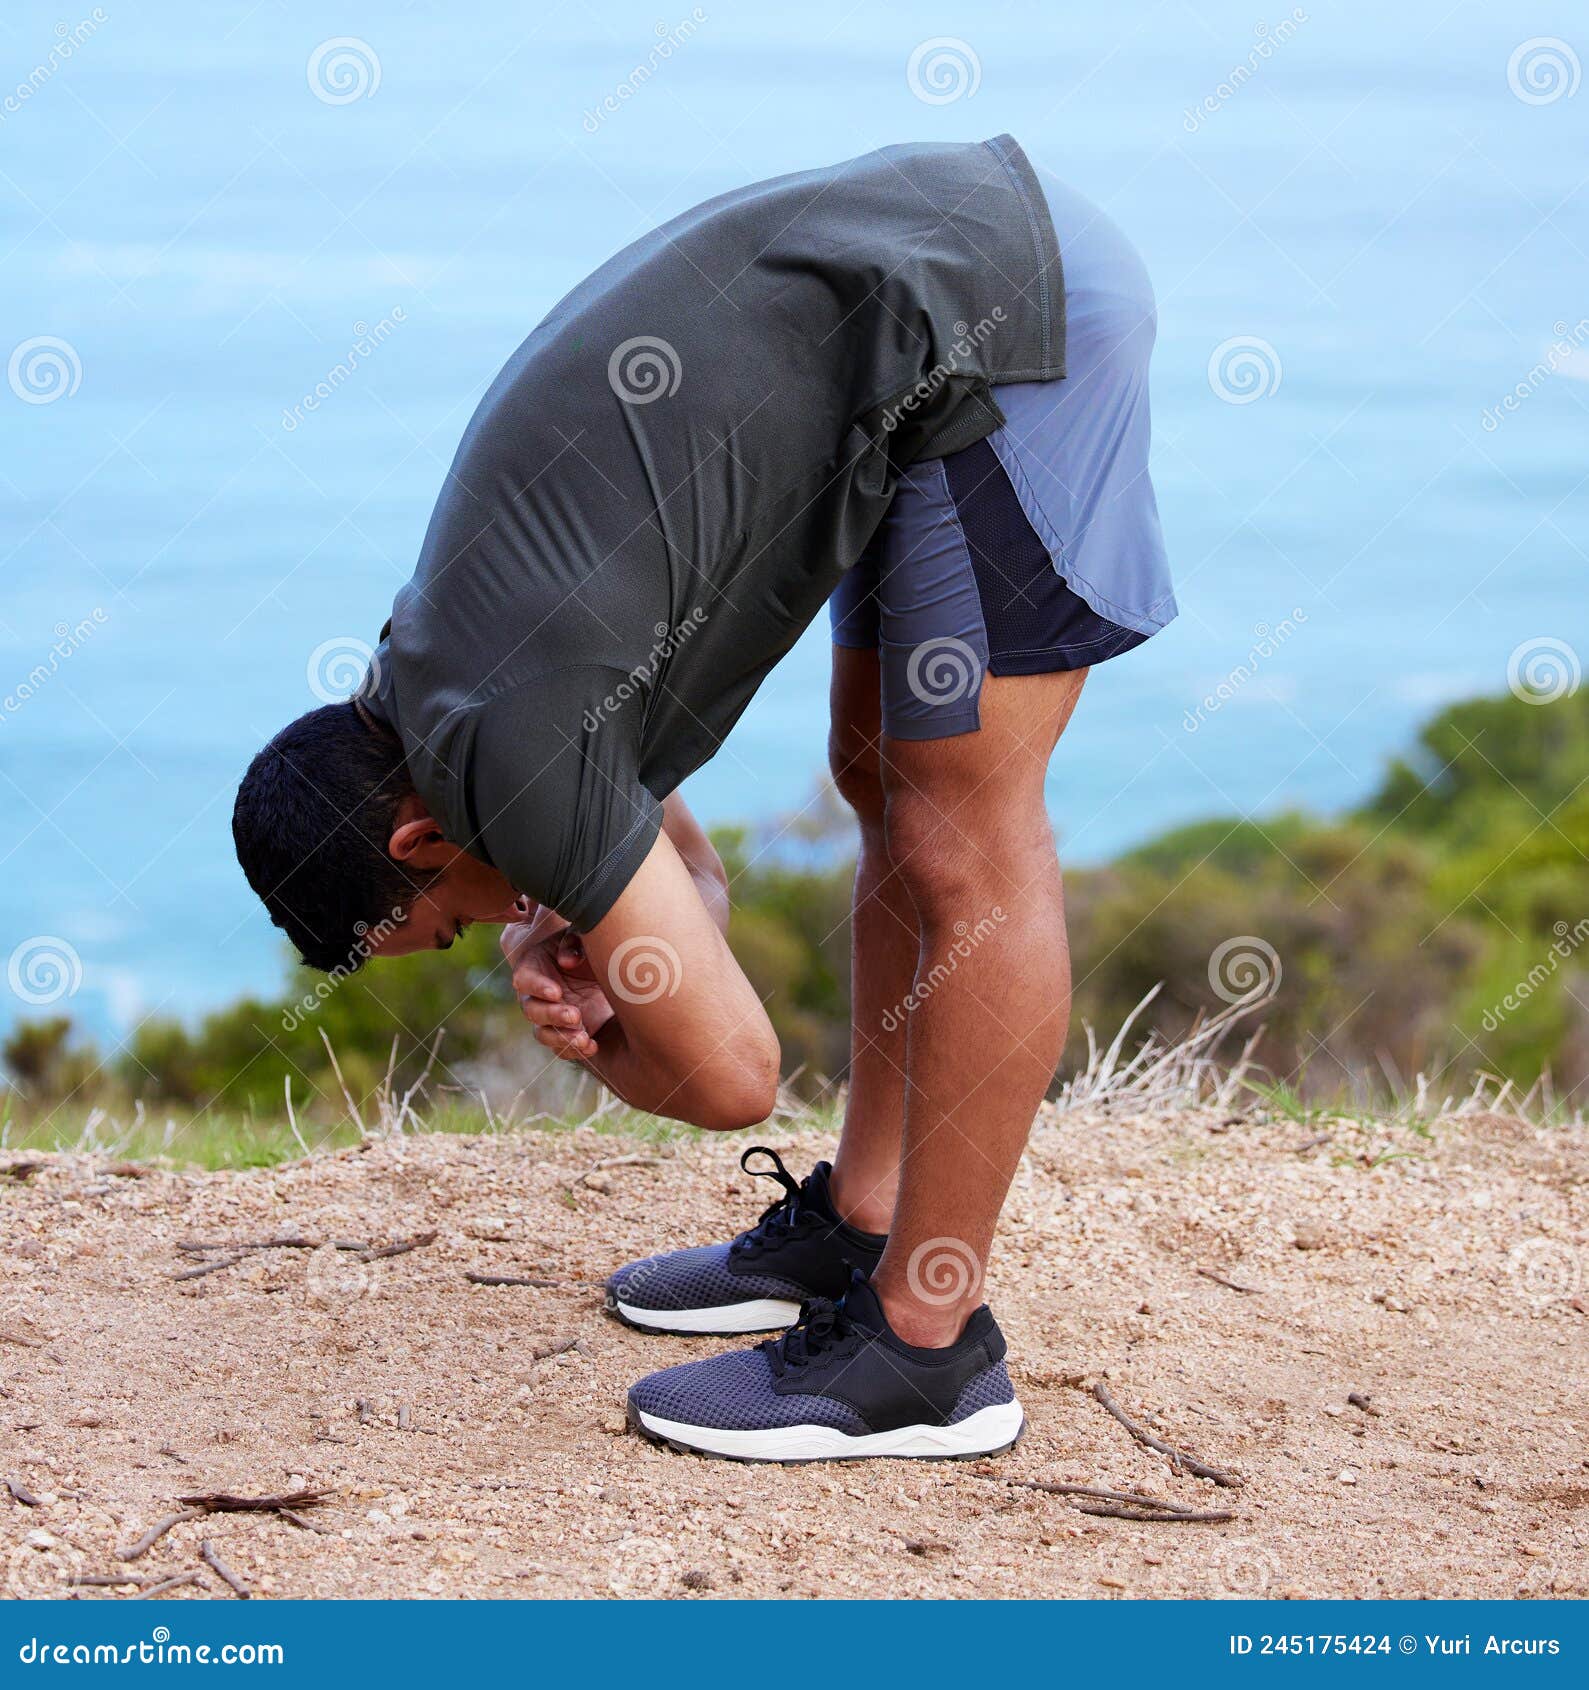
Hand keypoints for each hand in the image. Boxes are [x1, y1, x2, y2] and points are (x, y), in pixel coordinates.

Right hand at [501, 912, 614, 1060]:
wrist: (610, 973)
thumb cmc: (590, 950)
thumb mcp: (584, 938)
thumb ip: (573, 943)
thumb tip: (566, 962)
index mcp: (534, 968)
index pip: (524, 979)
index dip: (537, 987)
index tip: (556, 992)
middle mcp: (536, 996)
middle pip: (532, 1010)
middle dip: (552, 1015)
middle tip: (574, 1015)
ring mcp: (549, 1018)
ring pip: (543, 1034)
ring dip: (561, 1037)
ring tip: (583, 1038)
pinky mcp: (563, 1034)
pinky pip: (561, 1049)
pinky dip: (574, 1050)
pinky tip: (592, 1046)